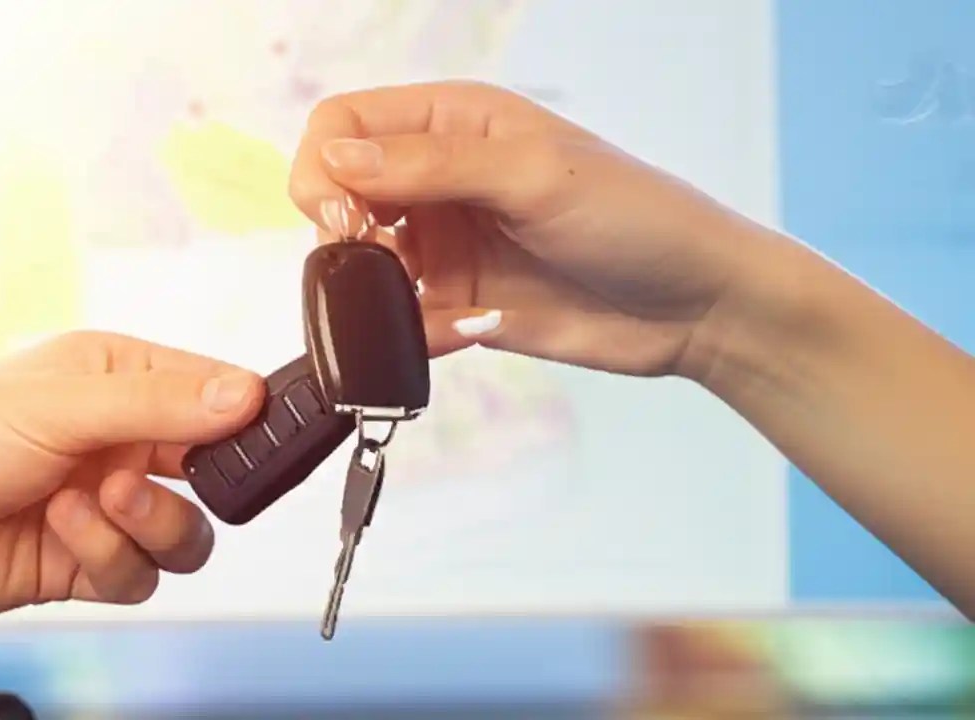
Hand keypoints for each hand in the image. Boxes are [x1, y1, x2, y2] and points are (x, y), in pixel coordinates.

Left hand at [0, 332, 264, 620]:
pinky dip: (109, 557)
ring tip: (99, 503)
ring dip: (150, 525)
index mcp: (120, 380)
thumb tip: (244, 395)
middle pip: (212, 471)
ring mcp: (107, 506)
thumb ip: (159, 404)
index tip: (247, 433)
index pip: (214, 392)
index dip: (240, 415)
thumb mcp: (61, 403)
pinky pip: (141, 576)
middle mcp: (120, 443)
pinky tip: (62, 530)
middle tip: (161, 475)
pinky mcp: (88, 562)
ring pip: (187, 534)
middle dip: (197, 483)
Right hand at [289, 81, 773, 378]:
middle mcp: (440, 179)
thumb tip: (334, 159)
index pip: (345, 122)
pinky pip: (403, 319)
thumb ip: (430, 166)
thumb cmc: (634, 217)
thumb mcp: (532, 175)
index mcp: (454, 123)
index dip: (324, 164)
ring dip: (375, 287)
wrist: (694, 306)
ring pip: (360, 262)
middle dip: (341, 230)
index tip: (342, 213)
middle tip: (380, 256)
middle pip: (337, 192)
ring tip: (428, 299)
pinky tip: (470, 327)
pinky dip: (417, 330)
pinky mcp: (459, 303)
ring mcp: (447, 243)